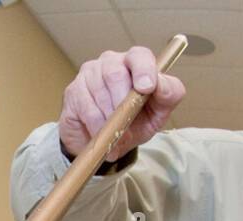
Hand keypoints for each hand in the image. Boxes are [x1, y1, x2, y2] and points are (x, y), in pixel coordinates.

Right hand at [59, 47, 185, 161]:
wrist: (106, 142)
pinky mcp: (73, 91)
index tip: (147, 88)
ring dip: (109, 119)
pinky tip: (100, 136)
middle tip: (127, 126)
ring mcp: (89, 74)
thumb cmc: (135, 122)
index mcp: (135, 62)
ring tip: (115, 137)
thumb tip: (162, 85)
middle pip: (115, 74)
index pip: (139, 56)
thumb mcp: (158, 112)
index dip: (144, 70)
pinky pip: (86, 108)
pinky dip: (96, 126)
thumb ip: (168, 95)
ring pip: (99, 93)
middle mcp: (110, 62)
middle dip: (123, 104)